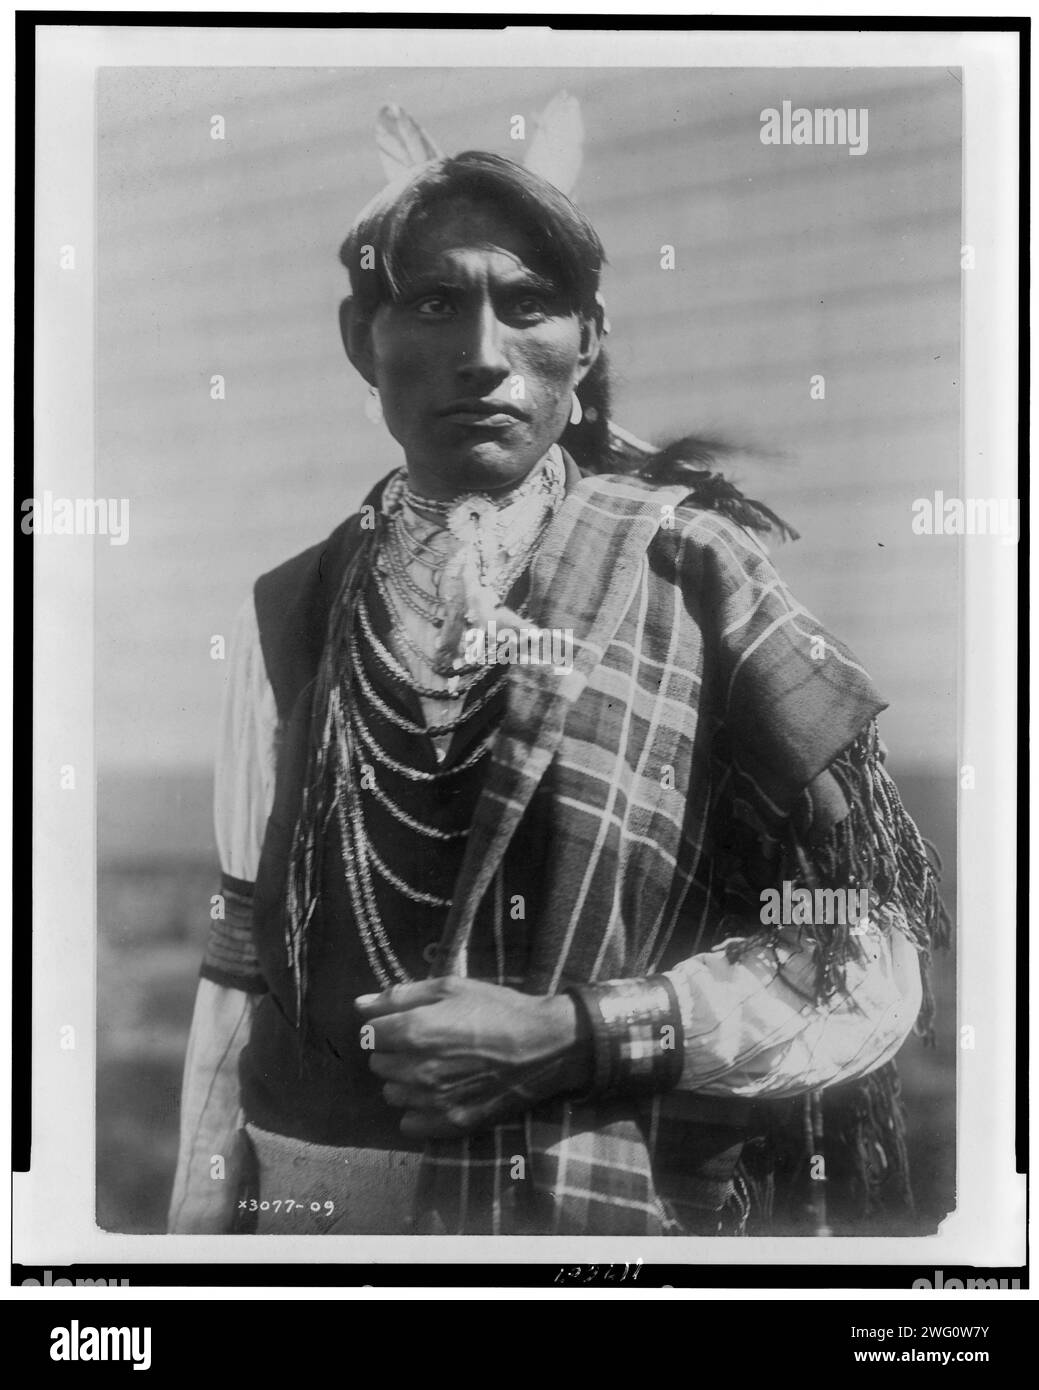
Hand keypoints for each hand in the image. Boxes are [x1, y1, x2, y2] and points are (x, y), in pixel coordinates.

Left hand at [354, 977, 591, 1138]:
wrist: (544, 1046)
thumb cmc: (497, 1009)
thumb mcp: (451, 987)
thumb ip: (401, 996)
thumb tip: (359, 1004)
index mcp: (413, 1032)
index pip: (369, 1035)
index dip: (385, 1026)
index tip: (405, 1023)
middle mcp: (416, 1070)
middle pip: (378, 1065)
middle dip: (394, 1052)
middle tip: (425, 1043)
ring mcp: (432, 1101)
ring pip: (393, 1094)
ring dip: (405, 1081)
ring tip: (434, 1068)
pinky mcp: (450, 1123)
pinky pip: (410, 1123)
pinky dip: (417, 1111)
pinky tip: (438, 1094)